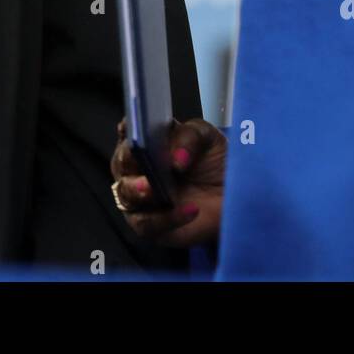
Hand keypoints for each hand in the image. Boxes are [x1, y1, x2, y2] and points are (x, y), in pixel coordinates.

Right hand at [109, 116, 226, 246]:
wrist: (231, 194)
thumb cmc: (213, 161)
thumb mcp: (207, 138)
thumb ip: (189, 138)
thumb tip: (175, 159)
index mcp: (146, 139)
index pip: (128, 130)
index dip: (128, 128)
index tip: (132, 129)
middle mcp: (136, 168)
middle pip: (121, 162)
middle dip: (129, 161)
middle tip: (143, 161)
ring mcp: (140, 198)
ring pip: (126, 195)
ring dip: (137, 192)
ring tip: (155, 190)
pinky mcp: (150, 225)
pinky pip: (148, 224)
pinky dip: (166, 218)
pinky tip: (190, 210)